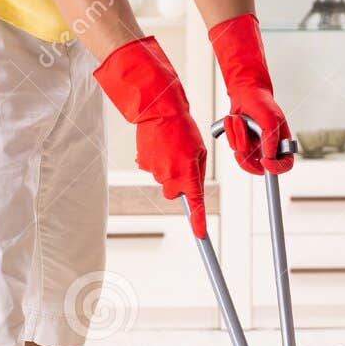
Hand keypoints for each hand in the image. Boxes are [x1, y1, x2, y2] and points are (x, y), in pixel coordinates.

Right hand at [93, 36, 207, 234]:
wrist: (159, 110)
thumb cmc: (184, 128)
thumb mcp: (200, 151)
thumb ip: (197, 173)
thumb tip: (191, 187)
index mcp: (187, 173)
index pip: (194, 204)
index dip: (198, 221)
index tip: (200, 234)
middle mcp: (170, 177)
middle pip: (175, 192)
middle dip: (179, 183)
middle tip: (183, 162)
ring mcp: (154, 171)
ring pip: (164, 179)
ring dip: (169, 168)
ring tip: (172, 147)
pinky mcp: (143, 164)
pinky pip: (153, 169)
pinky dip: (157, 161)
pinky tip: (160, 146)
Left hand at [208, 12, 293, 175]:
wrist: (244, 93)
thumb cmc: (261, 102)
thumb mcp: (270, 117)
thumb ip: (271, 137)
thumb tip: (269, 156)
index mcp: (282, 143)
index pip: (285, 164)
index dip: (276, 168)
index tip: (265, 161)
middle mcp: (269, 148)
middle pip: (260, 168)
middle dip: (248, 155)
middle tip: (242, 144)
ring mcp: (254, 148)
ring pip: (243, 157)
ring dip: (238, 136)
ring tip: (238, 120)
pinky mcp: (241, 144)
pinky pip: (234, 147)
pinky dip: (231, 133)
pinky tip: (234, 120)